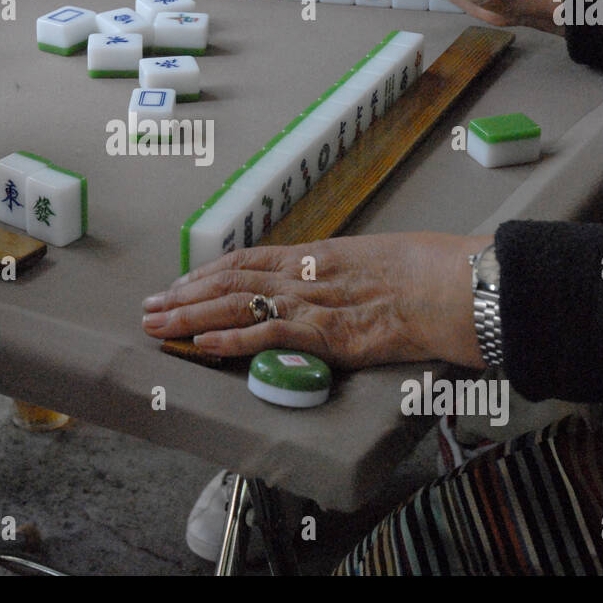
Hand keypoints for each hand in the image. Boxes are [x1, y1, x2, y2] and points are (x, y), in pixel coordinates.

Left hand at [142, 235, 490, 369]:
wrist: (455, 285)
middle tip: (147, 308)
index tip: (178, 284)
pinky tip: (201, 345)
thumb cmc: (430, 272)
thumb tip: (335, 286)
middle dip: (184, 296)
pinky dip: (231, 341)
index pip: (247, 261)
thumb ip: (346, 273)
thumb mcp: (378, 261)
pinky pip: (268, 336)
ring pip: (237, 306)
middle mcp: (305, 275)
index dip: (207, 274)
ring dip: (191, 317)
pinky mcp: (326, 333)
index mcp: (316, 256)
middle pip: (229, 282)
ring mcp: (313, 304)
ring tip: (156, 326)